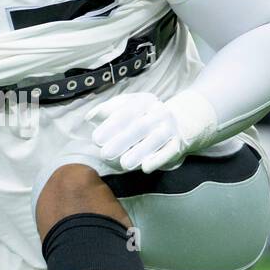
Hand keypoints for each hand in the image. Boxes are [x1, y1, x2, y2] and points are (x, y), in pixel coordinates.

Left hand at [90, 89, 216, 173]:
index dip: (111, 125)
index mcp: (143, 101)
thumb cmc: (142, 116)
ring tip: (124, 164)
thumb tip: (90, 117)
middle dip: (122, 140)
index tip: (96, 139)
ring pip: (155, 140)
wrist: (179, 122)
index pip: (126, 112)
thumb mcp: (126, 107)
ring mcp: (169, 128)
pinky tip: (146, 168)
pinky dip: (158, 160)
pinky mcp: (177, 144)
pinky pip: (169, 152)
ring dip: (139, 152)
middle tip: (105, 153)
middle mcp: (158, 112)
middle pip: (139, 126)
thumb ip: (107, 110)